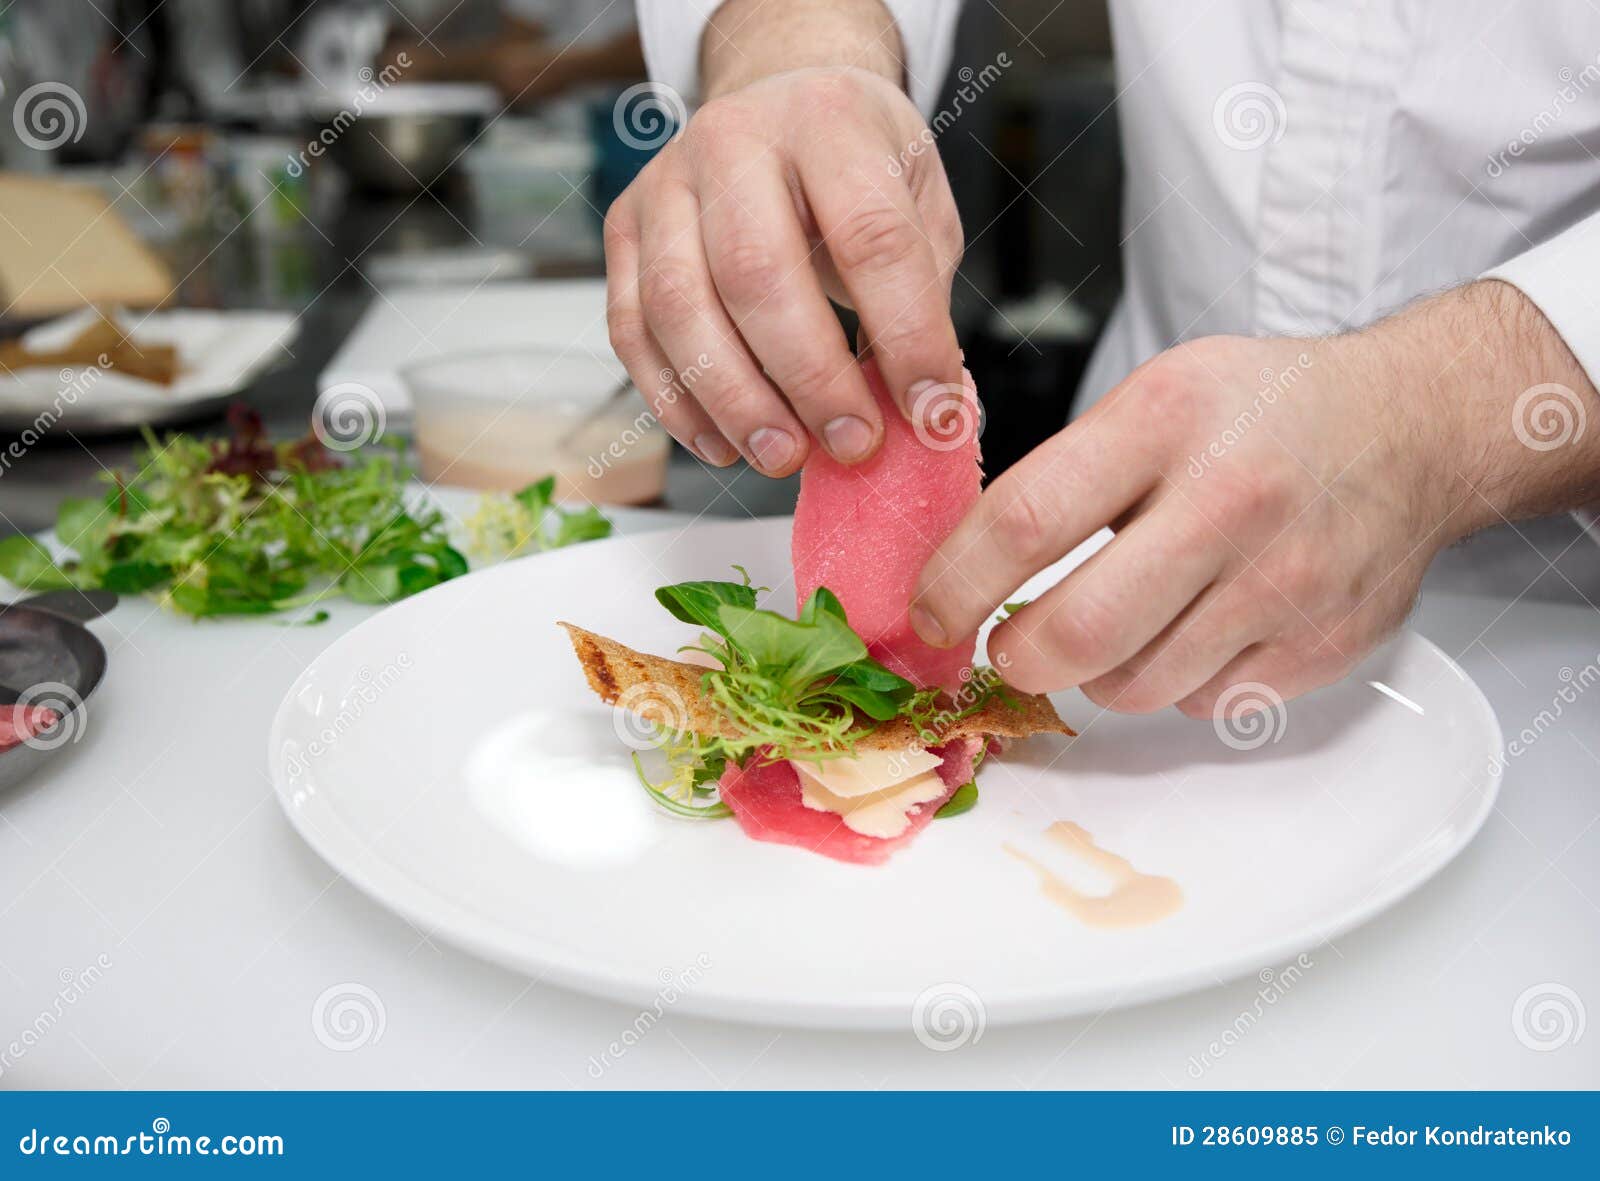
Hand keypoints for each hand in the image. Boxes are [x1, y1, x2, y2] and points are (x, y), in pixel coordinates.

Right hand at [604, 66, 964, 474]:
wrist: (780, 99)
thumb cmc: (858, 164)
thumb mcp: (920, 204)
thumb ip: (922, 297)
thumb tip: (921, 411)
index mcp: (829, 120)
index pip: (870, 236)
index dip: (906, 334)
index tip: (928, 408)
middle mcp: (734, 140)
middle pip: (757, 272)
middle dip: (810, 378)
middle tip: (852, 443)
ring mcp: (665, 183)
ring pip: (680, 308)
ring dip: (734, 401)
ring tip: (784, 455)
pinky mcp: (624, 229)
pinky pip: (632, 330)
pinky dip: (676, 403)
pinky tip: (723, 444)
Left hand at [909, 282, 1599, 714]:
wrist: (1412, 428)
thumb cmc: (1264, 410)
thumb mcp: (1156, 393)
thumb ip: (1069, 474)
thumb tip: (969, 571)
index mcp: (1168, 421)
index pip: (1024, 524)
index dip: (954, 585)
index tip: (929, 613)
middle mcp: (1230, 503)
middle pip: (1078, 633)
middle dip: (1016, 656)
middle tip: (1007, 643)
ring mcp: (1284, 583)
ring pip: (1134, 685)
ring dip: (1097, 670)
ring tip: (1115, 618)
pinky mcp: (1321, 646)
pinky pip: (1202, 703)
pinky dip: (1174, 680)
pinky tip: (1193, 626)